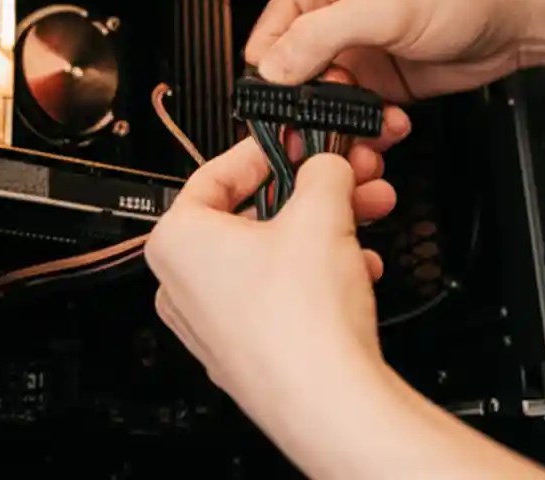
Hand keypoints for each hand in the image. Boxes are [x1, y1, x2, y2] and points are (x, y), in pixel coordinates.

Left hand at [145, 137, 395, 476]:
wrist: (327, 400)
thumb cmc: (300, 321)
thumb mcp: (319, 212)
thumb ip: (321, 170)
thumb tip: (326, 162)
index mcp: (177, 240)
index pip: (216, 173)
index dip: (267, 150)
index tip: (298, 143)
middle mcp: (183, 283)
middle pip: (253, 214)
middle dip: (313, 193)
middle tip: (348, 176)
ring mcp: (213, 321)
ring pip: (273, 255)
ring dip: (327, 230)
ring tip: (367, 216)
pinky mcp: (248, 349)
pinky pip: (282, 294)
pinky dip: (320, 274)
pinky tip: (360, 267)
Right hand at [245, 0, 544, 100]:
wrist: (519, 17)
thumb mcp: (382, 8)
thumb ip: (319, 36)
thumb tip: (272, 69)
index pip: (267, 41)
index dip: (277, 80)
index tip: (294, 110)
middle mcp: (329, 16)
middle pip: (291, 78)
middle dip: (311, 109)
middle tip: (329, 130)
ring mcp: (353, 51)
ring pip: (322, 103)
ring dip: (341, 123)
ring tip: (367, 129)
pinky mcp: (377, 81)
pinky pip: (353, 114)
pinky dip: (367, 128)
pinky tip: (390, 123)